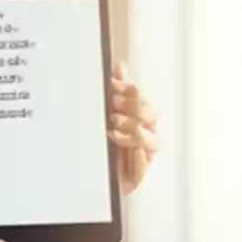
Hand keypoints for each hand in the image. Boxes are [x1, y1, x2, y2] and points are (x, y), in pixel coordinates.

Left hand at [109, 61, 157, 195]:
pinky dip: (137, 156)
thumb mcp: (105, 114)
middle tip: (113, 108)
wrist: (91, 174)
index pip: (140, 98)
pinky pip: (144, 164)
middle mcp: (144, 133)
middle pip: (150, 115)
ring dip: (133, 131)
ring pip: (151, 139)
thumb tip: (120, 67)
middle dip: (132, 109)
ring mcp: (143, 153)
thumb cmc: (102, 142)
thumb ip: (115, 90)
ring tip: (113, 129)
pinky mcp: (138, 173)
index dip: (129, 90)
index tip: (113, 85)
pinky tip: (126, 146)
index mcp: (137, 117)